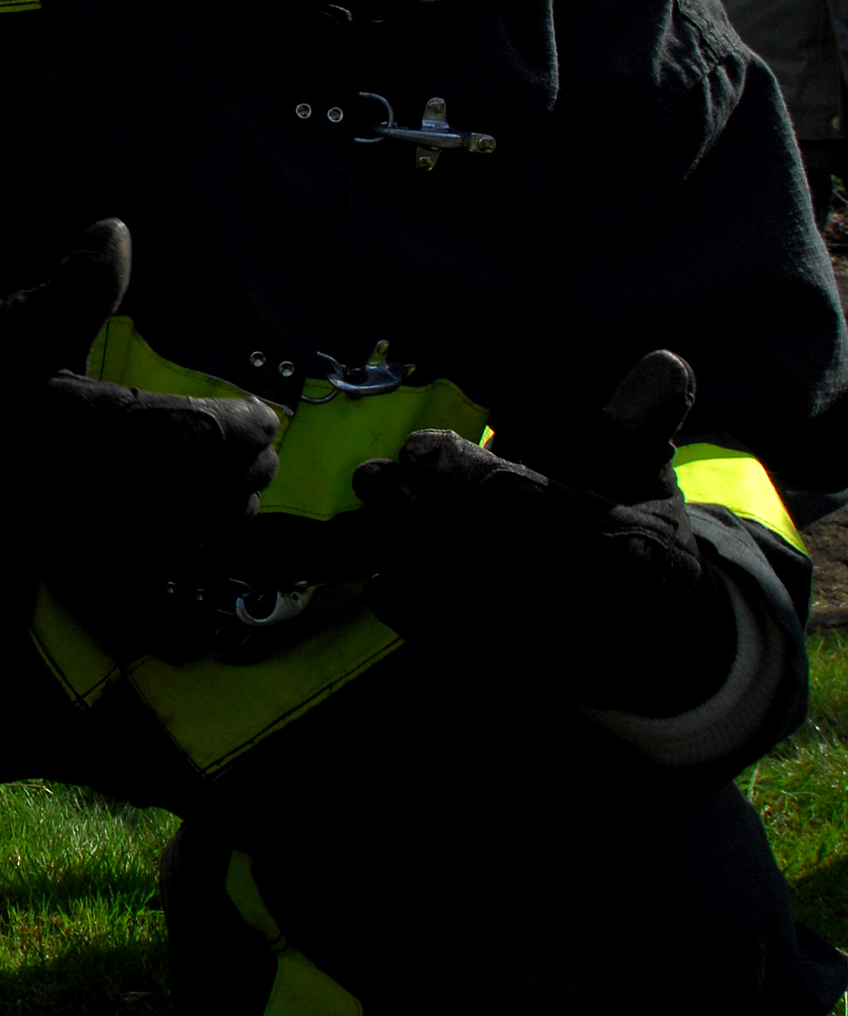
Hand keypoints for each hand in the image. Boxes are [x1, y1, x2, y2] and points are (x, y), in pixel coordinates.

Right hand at [0, 220, 281, 549]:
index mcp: (116, 424)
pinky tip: (187, 518)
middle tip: (251, 442)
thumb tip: (115, 230)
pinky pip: (173, 562)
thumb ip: (80, 287)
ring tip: (230, 481)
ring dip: (227, 503)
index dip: (248, 421)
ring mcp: (114, 531)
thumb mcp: (26, 328)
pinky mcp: (98, 558)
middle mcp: (125, 485)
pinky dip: (194, 540)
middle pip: (230, 486)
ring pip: (209, 528)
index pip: (222, 433)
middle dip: (245, 462)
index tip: (256, 410)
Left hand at [352, 350, 730, 713]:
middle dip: (420, 513)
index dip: (473, 479)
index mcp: (628, 546)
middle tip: (373, 476)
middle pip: (486, 553)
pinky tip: (381, 575)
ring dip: (406, 555)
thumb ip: (638, 422)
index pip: (536, 508)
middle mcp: (588, 602)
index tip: (418, 447)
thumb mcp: (644, 476)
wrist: (655, 638)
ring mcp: (549, 645)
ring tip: (368, 515)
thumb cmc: (634, 533)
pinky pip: (449, 643)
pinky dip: (412, 609)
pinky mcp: (516, 673)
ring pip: (460, 600)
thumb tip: (665, 361)